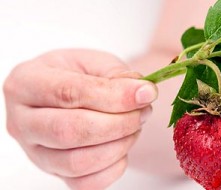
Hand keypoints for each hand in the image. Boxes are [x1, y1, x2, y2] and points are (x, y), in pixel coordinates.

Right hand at [3, 49, 157, 189]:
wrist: (68, 94)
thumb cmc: (79, 75)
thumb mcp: (95, 62)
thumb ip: (117, 75)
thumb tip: (143, 93)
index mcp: (26, 83)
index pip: (68, 93)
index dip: (113, 96)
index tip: (146, 94)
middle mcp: (22, 122)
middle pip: (69, 132)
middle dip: (118, 123)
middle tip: (143, 112)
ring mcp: (36, 153)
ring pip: (78, 162)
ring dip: (119, 145)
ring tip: (135, 125)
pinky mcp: (55, 174)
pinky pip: (86, 183)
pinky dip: (114, 167)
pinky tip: (122, 145)